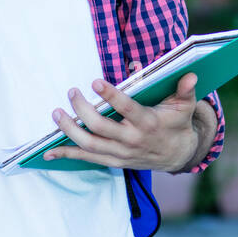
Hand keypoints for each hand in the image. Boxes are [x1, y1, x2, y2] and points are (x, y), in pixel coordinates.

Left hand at [44, 71, 201, 172]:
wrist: (177, 155)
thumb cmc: (176, 123)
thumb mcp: (184, 106)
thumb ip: (185, 90)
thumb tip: (189, 74)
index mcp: (148, 122)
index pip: (126, 108)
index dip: (111, 95)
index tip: (95, 81)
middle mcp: (132, 140)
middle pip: (101, 127)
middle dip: (82, 110)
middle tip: (72, 92)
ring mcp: (121, 153)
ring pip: (89, 144)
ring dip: (69, 130)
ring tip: (56, 113)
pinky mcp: (113, 161)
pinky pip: (86, 159)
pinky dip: (67, 154)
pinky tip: (48, 152)